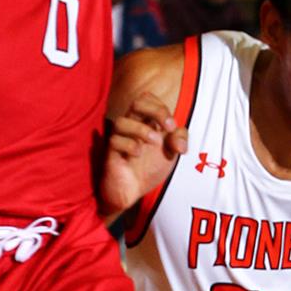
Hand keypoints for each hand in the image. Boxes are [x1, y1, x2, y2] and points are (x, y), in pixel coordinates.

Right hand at [100, 92, 188, 216]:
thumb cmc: (149, 167)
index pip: (148, 99)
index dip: (161, 107)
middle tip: (168, 127)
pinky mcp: (111, 153)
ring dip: (141, 129)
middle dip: (156, 111)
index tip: (173, 126)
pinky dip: (129, 145)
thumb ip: (178, 141)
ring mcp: (119, 138)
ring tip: (154, 141)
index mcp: (145, 121)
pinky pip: (114, 141)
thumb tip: (180, 140)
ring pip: (122, 121)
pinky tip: (138, 153)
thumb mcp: (170, 153)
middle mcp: (131, 126)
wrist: (133, 191)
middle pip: (137, 103)